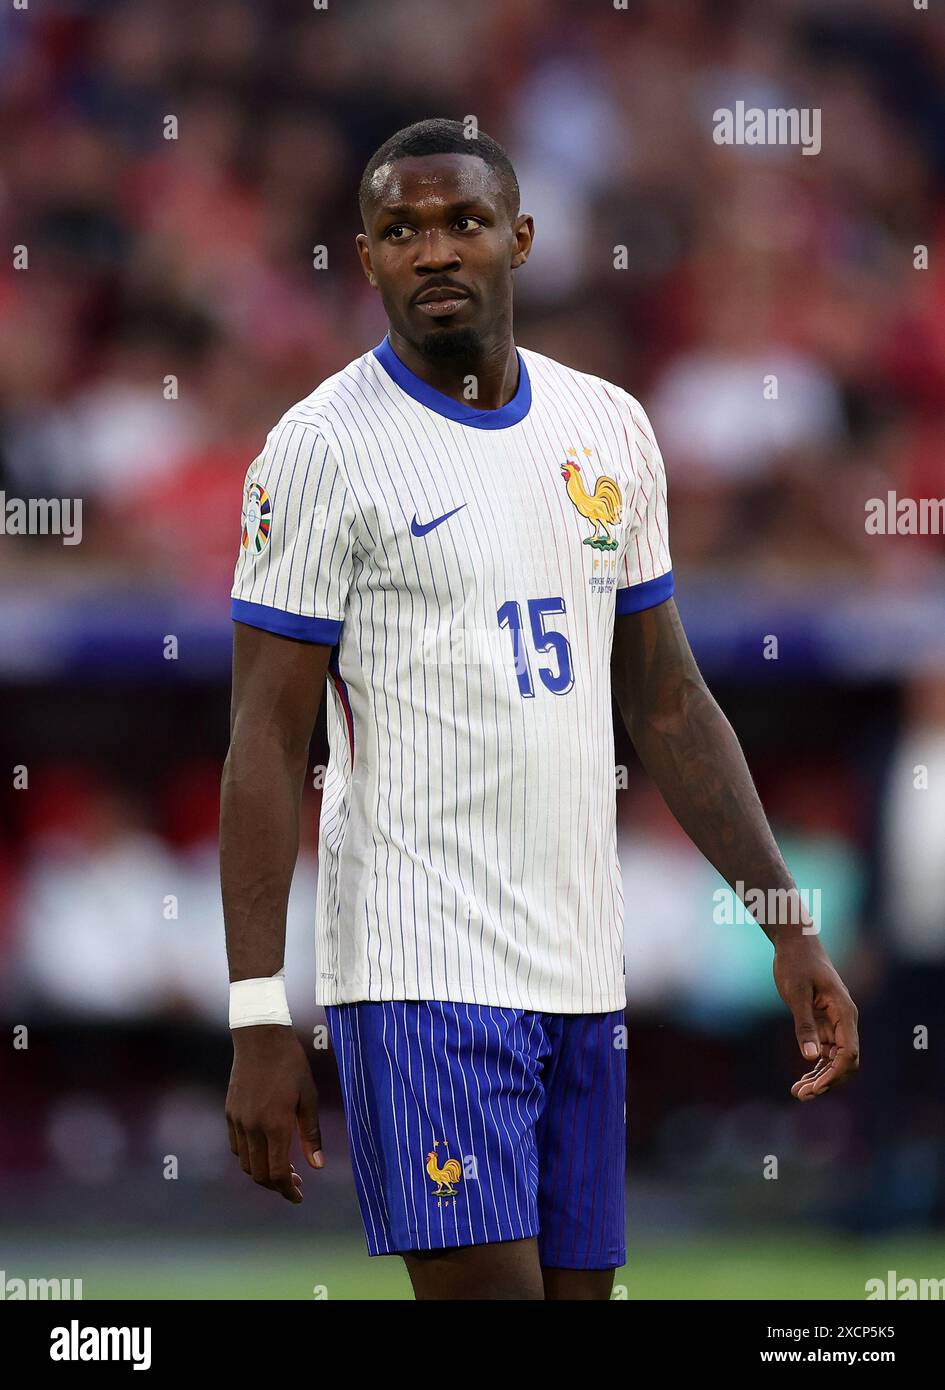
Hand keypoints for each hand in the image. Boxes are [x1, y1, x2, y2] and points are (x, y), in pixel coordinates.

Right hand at [225, 1024, 323, 1201]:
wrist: (260, 1038)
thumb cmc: (291, 1065)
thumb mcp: (309, 1097)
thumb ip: (311, 1134)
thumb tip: (317, 1166)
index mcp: (276, 1125)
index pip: (278, 1173)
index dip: (288, 1191)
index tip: (299, 1197)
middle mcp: (254, 1128)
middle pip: (259, 1175)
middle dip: (277, 1186)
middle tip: (295, 1185)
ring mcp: (238, 1121)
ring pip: (246, 1164)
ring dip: (262, 1173)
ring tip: (282, 1169)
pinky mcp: (230, 1113)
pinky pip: (236, 1147)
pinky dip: (249, 1157)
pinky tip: (264, 1150)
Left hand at [773, 938, 859, 1100]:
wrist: (795, 944)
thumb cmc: (796, 963)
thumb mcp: (796, 993)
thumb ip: (804, 1024)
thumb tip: (811, 1057)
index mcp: (845, 1013)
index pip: (849, 1053)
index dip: (835, 1074)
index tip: (814, 1087)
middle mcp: (845, 1021)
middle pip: (845, 1062)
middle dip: (827, 1081)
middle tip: (801, 1094)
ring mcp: (835, 1024)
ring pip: (834, 1060)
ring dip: (820, 1078)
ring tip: (798, 1093)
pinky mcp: (823, 1024)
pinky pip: (825, 1052)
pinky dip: (815, 1067)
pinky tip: (801, 1080)